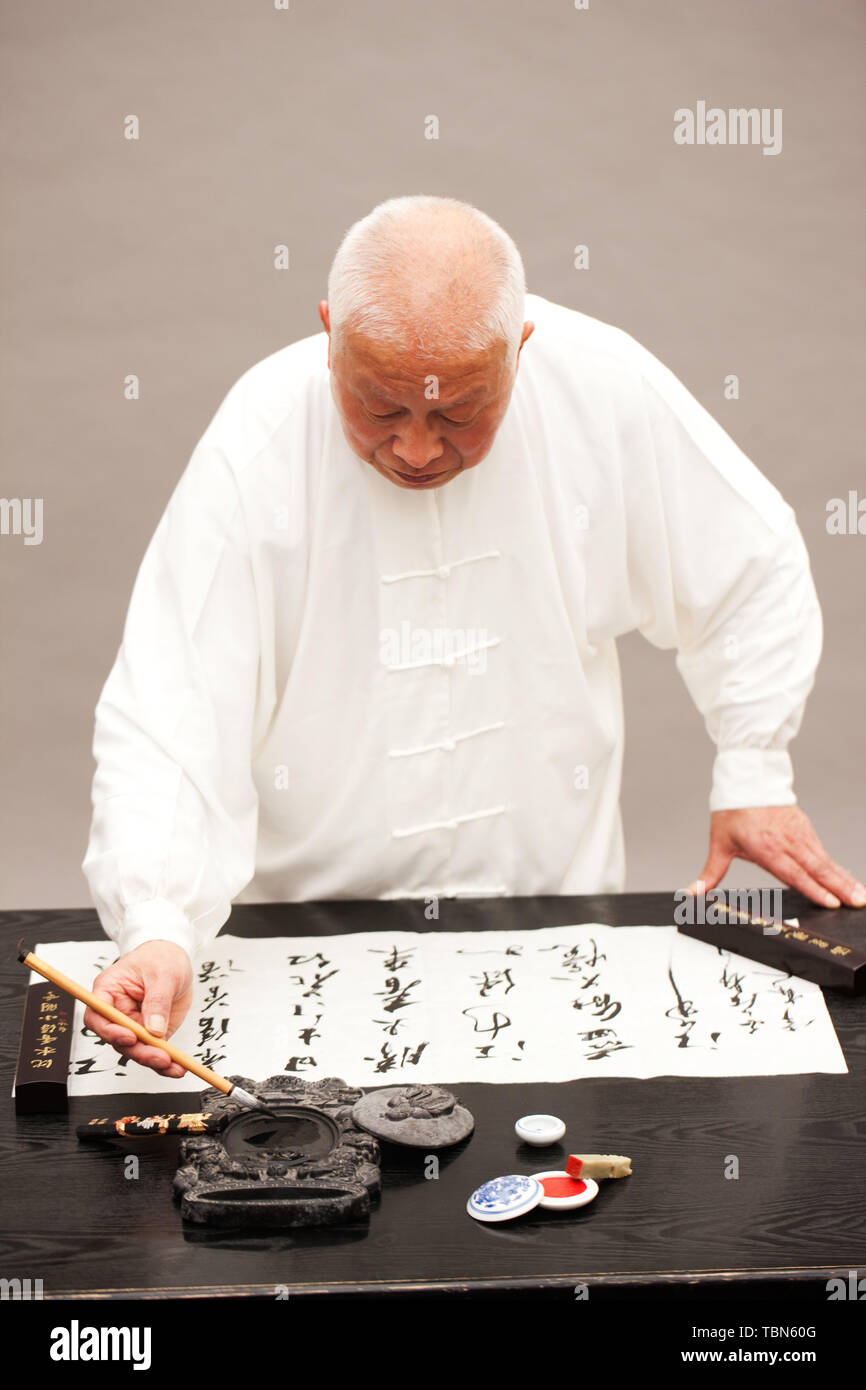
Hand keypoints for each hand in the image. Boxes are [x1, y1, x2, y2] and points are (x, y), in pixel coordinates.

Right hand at [83, 940, 192, 1076]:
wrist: (175, 957)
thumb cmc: (161, 958)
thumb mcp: (163, 974)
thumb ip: (158, 1001)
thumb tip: (154, 1029)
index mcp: (109, 990)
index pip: (97, 1015)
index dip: (109, 1030)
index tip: (130, 1036)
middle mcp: (117, 1011)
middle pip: (118, 1039)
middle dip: (138, 1050)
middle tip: (159, 1056)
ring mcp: (133, 1024)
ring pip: (135, 1049)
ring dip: (153, 1060)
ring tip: (173, 1065)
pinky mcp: (149, 1032)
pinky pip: (153, 1051)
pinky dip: (165, 1063)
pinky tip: (177, 1068)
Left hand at [684, 806, 865, 908]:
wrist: (745, 778)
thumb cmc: (732, 811)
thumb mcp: (718, 843)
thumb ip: (710, 872)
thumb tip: (692, 892)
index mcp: (765, 848)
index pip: (793, 872)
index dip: (813, 888)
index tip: (831, 902)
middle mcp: (786, 841)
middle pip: (817, 868)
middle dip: (839, 887)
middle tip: (858, 902)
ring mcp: (798, 833)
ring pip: (825, 860)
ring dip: (843, 878)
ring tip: (860, 895)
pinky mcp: (804, 827)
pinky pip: (823, 850)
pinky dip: (836, 866)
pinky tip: (846, 879)